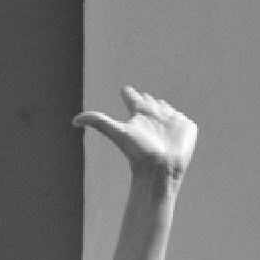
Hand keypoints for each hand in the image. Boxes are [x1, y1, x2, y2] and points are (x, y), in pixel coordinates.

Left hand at [77, 85, 198, 185]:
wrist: (161, 168)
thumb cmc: (139, 152)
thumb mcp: (117, 132)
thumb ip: (97, 122)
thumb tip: (73, 121)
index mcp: (139, 116)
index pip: (132, 99)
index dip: (129, 94)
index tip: (125, 91)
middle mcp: (153, 118)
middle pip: (148, 103)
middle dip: (146, 100)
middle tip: (142, 98)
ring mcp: (171, 122)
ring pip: (165, 109)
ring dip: (162, 107)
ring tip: (158, 106)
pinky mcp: (186, 128)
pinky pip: (183, 119)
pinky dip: (180, 118)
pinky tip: (178, 119)